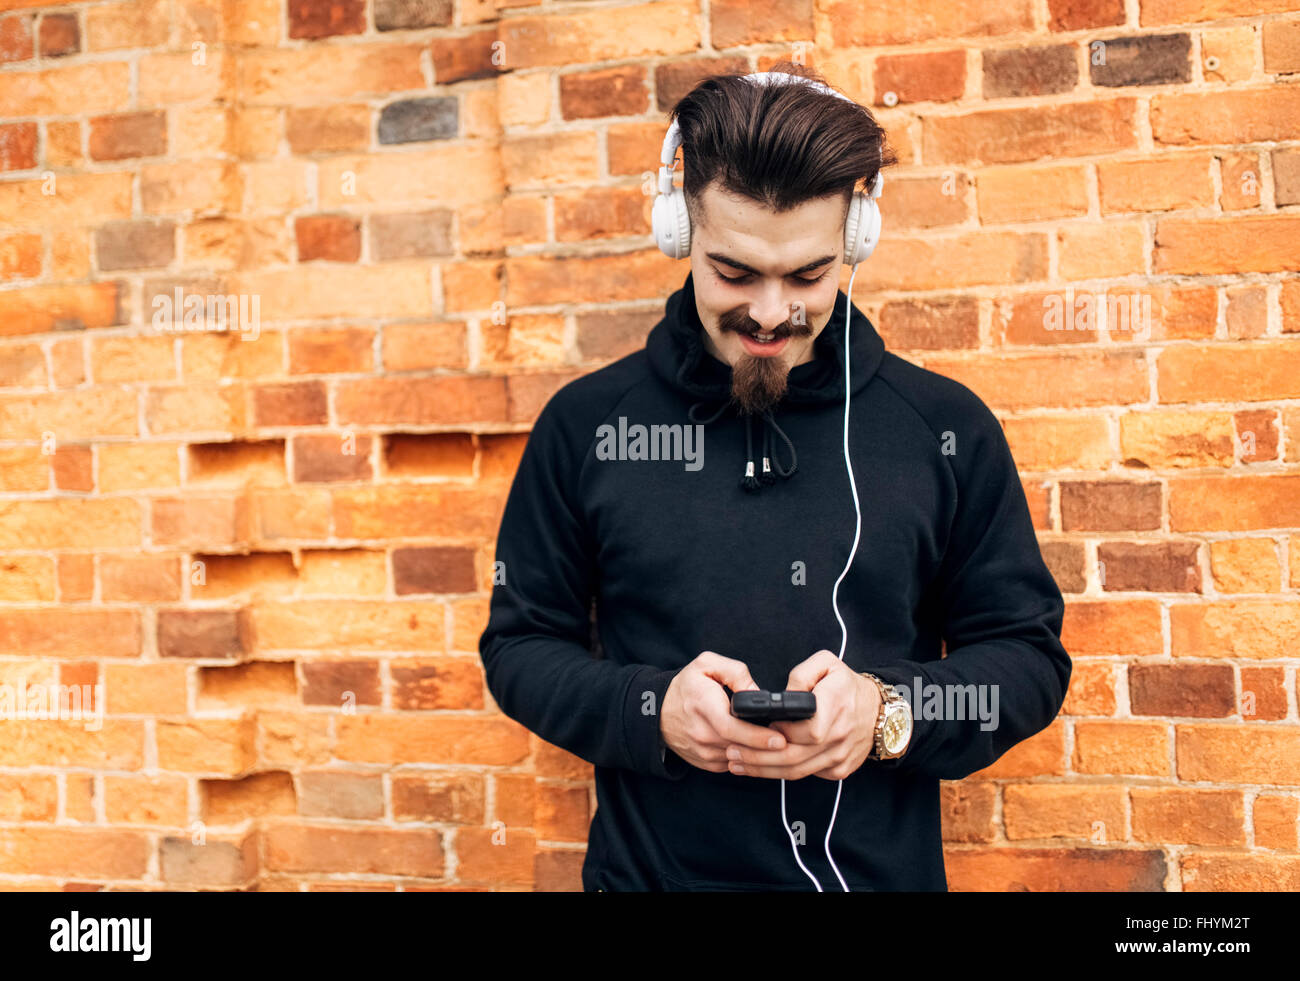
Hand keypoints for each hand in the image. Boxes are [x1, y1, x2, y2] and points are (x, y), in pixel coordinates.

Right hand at [660, 651, 788, 772]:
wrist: (657, 712)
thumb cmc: (686, 687)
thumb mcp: (706, 665)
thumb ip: (735, 672)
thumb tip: (757, 692)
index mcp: (703, 706)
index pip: (732, 727)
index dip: (757, 736)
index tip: (780, 738)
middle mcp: (702, 733)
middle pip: (740, 747)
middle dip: (767, 749)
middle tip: (791, 745)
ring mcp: (703, 752)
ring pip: (738, 760)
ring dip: (760, 756)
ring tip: (779, 748)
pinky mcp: (706, 763)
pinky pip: (732, 765)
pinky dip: (747, 759)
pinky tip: (759, 750)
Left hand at [725, 650, 879, 780]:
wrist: (880, 712)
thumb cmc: (847, 685)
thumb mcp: (827, 663)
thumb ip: (802, 673)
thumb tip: (784, 696)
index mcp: (835, 706)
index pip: (806, 730)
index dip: (779, 734)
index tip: (757, 729)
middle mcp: (839, 736)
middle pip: (794, 756)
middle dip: (758, 757)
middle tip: (732, 753)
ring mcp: (840, 757)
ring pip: (797, 771)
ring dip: (764, 771)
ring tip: (738, 764)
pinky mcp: (839, 770)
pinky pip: (807, 775)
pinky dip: (782, 774)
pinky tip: (761, 769)